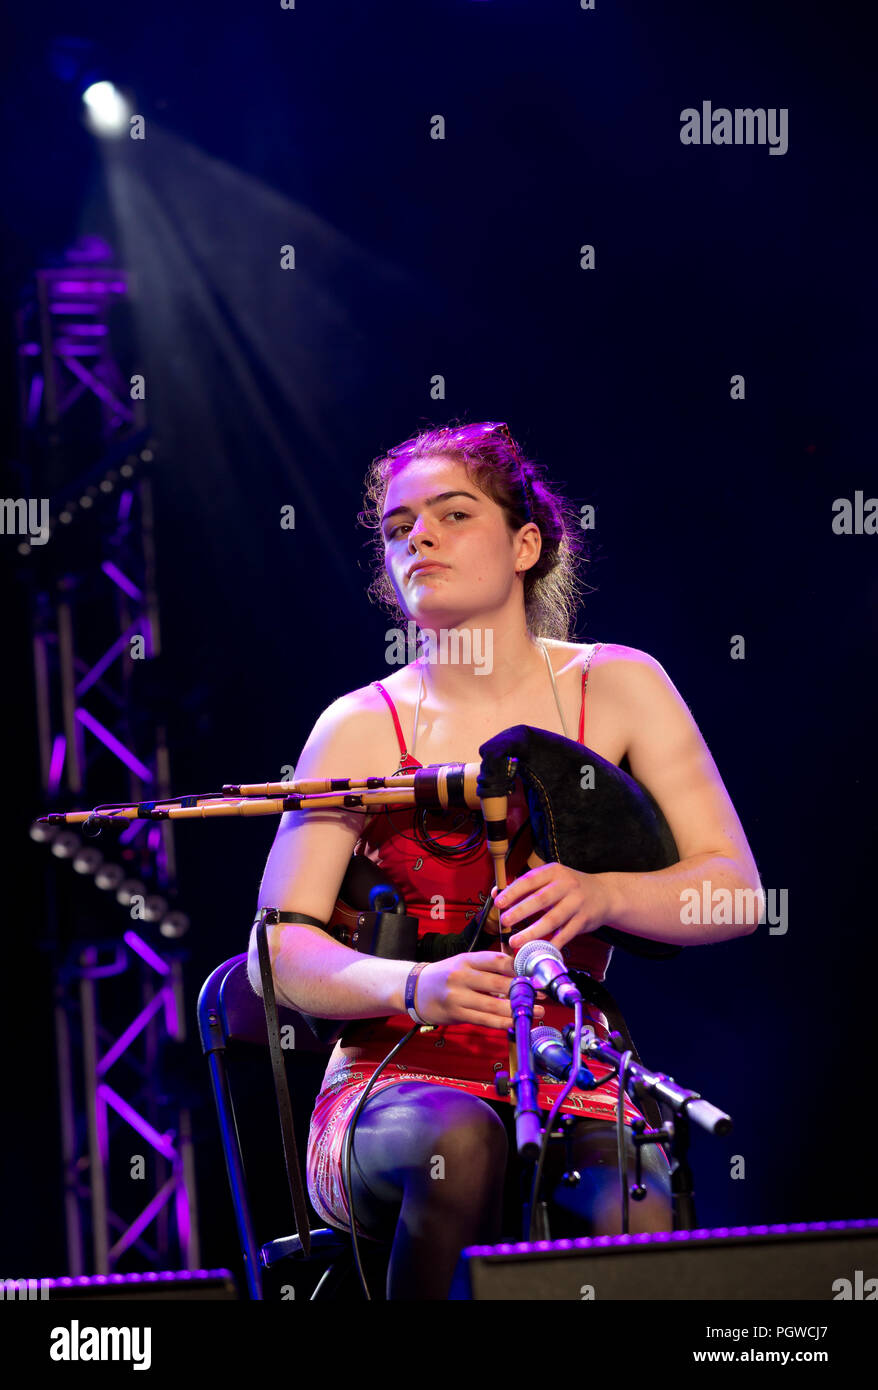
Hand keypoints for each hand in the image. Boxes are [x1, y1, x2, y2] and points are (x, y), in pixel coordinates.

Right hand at [415, 950, 546, 1028]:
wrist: (415, 989)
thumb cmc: (445, 975)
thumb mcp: (464, 962)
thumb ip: (489, 967)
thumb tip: (521, 973)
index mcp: (467, 958)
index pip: (498, 960)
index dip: (520, 968)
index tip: (536, 976)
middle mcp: (462, 975)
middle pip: (499, 983)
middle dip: (523, 991)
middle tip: (542, 995)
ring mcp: (458, 995)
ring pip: (494, 1005)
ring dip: (517, 1010)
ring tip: (536, 1012)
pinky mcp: (456, 1013)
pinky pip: (484, 1020)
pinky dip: (503, 1022)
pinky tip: (516, 1023)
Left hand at [492, 863, 611, 950]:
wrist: (604, 894)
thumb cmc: (569, 888)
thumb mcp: (550, 879)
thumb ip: (525, 886)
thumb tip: (496, 894)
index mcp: (554, 872)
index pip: (530, 879)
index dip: (513, 891)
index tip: (499, 902)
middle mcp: (567, 885)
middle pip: (541, 899)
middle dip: (520, 911)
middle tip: (504, 921)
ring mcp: (577, 903)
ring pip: (553, 919)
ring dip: (532, 932)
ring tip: (515, 940)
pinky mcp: (584, 920)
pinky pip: (565, 934)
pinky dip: (552, 944)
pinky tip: (539, 951)